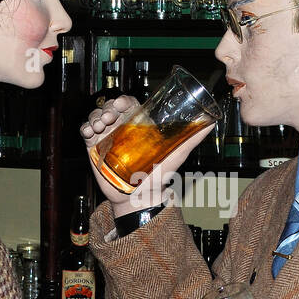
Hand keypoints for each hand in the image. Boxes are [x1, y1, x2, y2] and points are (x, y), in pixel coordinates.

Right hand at [81, 95, 214, 213]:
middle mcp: (122, 129)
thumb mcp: (178, 154)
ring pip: (97, 117)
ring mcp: (108, 138)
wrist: (141, 198)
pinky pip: (86, 132)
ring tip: (101, 126)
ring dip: (96, 116)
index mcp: (139, 126)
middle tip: (110, 116)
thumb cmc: (160, 177)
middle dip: (107, 107)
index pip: (128, 104)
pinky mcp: (95, 149)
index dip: (123, 100)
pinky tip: (91, 133)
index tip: (122, 103)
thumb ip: (193, 138)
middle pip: (110, 108)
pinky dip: (85, 128)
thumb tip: (213, 122)